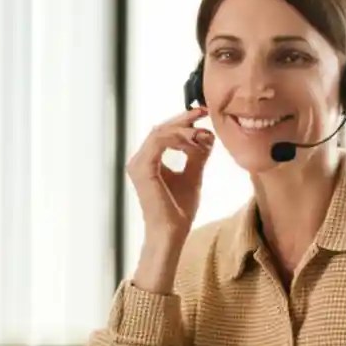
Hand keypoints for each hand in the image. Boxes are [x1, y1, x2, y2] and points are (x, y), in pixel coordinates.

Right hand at [126, 106, 214, 241]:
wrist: (172, 233)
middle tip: (203, 112)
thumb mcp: (193, 176)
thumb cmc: (179, 211)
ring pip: (160, 133)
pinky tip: (194, 142)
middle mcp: (138, 160)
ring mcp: (137, 164)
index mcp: (148, 161)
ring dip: (183, 130)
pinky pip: (159, 142)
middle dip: (183, 120)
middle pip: (160, 128)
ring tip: (202, 134)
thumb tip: (207, 136)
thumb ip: (197, 156)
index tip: (202, 115)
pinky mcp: (143, 169)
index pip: (163, 133)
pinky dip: (178, 139)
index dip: (182, 122)